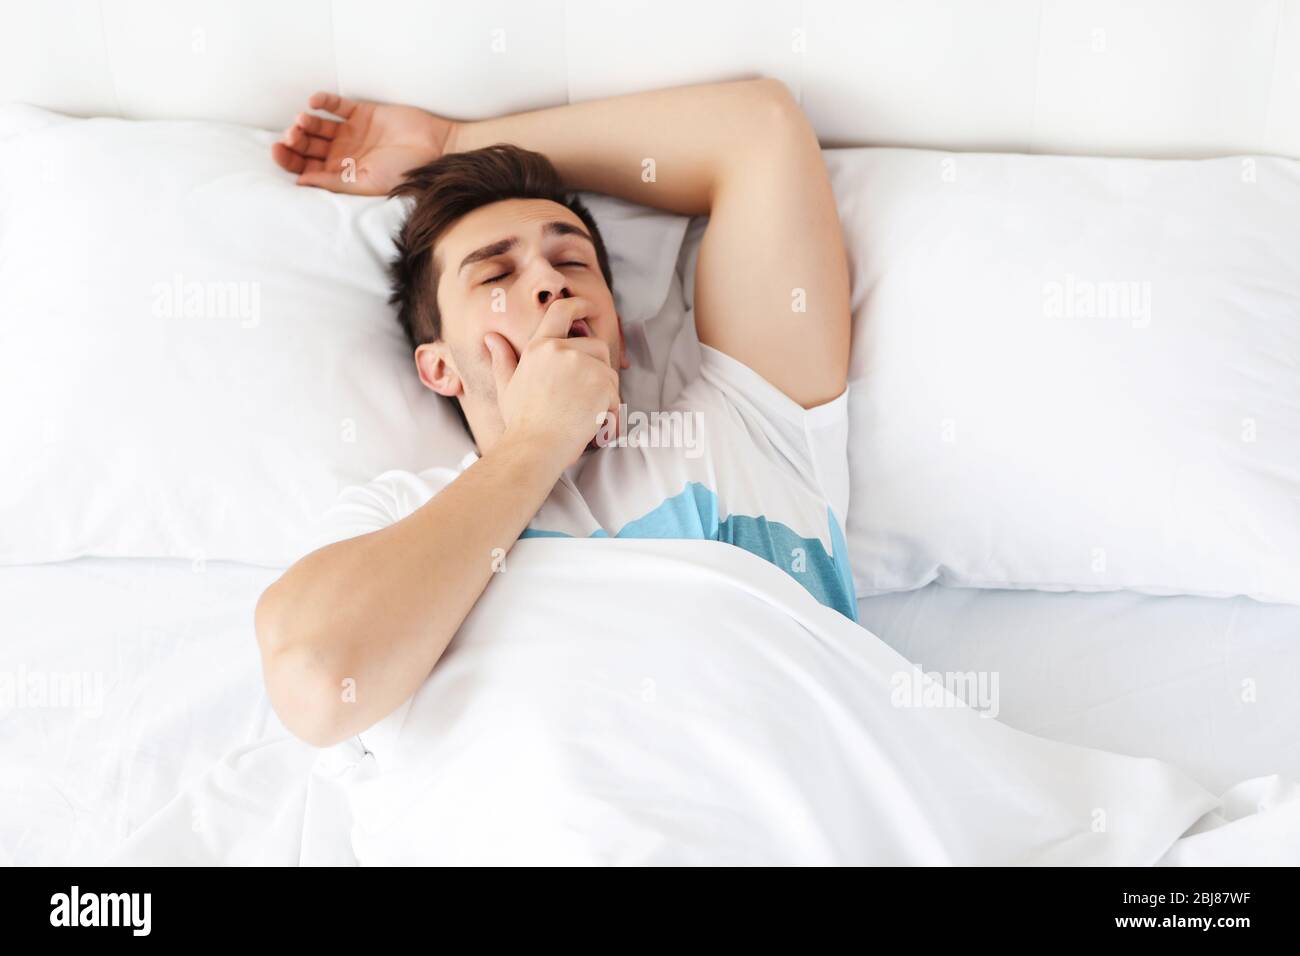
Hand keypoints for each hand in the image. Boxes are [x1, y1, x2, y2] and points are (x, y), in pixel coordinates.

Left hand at [271, 92, 456, 195]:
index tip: (278, 149)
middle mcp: (343, 154)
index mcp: (342, 175)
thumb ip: (334, 182)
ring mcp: (351, 133)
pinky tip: (314, 102)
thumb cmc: (404, 172)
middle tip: (292, 135)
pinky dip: (323, 102)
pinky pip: (336, 106)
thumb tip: (300, 182)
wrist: (433, 148)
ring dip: (306, 121)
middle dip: (295, 140)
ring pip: (318, 125)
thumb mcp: (366, 183)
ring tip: (303, 119)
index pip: (307, 167)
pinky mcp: (361, 113)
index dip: (289, 159)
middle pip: (308, 145)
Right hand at [486, 297, 621, 467]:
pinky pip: (616, 394)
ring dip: (604, 390)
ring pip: (609, 370)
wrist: (535, 447)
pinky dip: (610, 411)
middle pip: (596, 345)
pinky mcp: (602, 384)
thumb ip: (503, 359)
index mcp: (539, 347)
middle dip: (597, 366)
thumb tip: (491, 337)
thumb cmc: (520, 422)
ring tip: (585, 413)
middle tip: (584, 395)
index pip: (561, 311)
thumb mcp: (507, 386)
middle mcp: (562, 350)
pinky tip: (593, 423)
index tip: (589, 307)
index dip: (578, 305)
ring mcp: (584, 365)